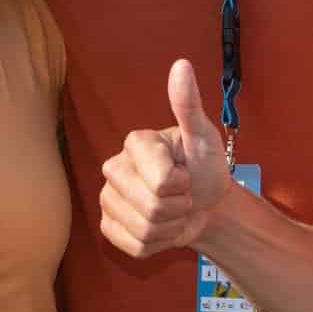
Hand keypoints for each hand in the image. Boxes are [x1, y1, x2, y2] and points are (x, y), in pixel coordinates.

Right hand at [99, 60, 232, 259]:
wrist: (205, 205)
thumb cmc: (204, 167)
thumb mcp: (204, 136)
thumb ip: (189, 104)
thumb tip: (181, 65)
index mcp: (135, 142)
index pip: (160, 179)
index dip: (182, 185)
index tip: (186, 174)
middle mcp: (114, 167)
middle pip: (150, 207)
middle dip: (177, 208)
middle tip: (182, 196)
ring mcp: (107, 198)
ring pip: (143, 229)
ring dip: (170, 228)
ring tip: (173, 212)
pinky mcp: (108, 227)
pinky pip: (134, 246)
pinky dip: (158, 244)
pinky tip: (161, 228)